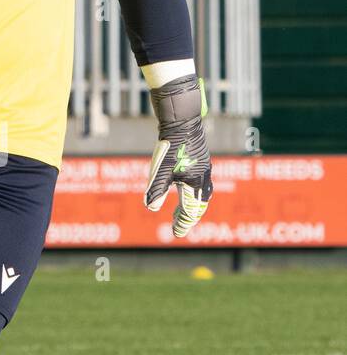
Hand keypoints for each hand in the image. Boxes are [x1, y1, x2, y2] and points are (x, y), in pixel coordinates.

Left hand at [144, 74, 213, 238]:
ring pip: (201, 195)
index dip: (183, 223)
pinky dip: (193, 194)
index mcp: (195, 184)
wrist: (182, 121)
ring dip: (191, 206)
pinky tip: (183, 189)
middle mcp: (203, 178)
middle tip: (177, 226)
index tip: (176, 233)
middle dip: (188, 217)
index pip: (191, 211)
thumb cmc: (171, 146)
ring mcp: (203, 169)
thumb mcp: (160, 170)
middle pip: (198, 205)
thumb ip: (156, 190)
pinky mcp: (201, 161)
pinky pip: (200, 184)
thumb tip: (152, 208)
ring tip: (180, 212)